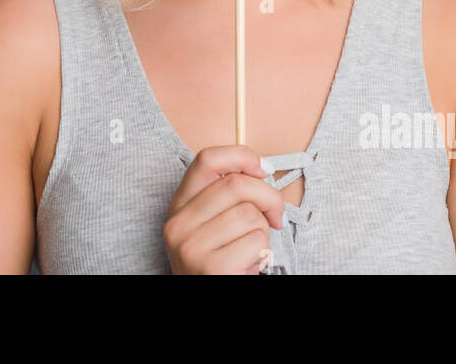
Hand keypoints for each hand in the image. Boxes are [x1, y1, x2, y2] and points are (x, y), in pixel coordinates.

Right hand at [162, 145, 286, 274]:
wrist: (204, 298)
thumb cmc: (219, 262)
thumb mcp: (212, 226)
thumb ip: (228, 197)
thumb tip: (262, 169)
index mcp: (178, 207)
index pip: (207, 159)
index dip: (242, 156)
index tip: (263, 169)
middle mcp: (178, 224)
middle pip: (237, 184)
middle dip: (269, 197)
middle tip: (277, 216)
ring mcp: (192, 247)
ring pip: (251, 215)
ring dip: (264, 233)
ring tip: (251, 249)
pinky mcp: (212, 268)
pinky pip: (257, 243)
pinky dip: (263, 255)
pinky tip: (248, 265)